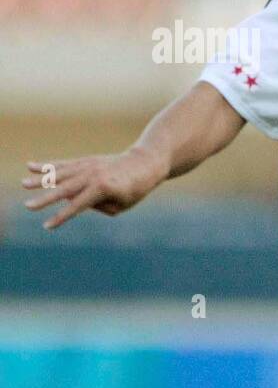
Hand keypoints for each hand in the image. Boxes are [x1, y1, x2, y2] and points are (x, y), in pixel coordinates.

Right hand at [22, 147, 167, 229]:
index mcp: (103, 189)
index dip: (61, 217)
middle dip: (45, 199)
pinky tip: (29, 166)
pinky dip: (47, 166)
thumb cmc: (135, 189)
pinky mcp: (85, 161)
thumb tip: (73, 200)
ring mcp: (88, 166)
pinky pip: (64, 164)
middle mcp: (93, 175)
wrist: (144, 163)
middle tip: (28, 206)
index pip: (77, 206)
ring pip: (60, 174)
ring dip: (41, 180)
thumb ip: (98, 206)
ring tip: (23, 184)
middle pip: (64, 190)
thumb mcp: (121, 205)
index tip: (46, 226)